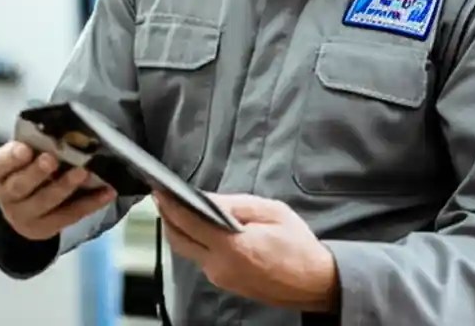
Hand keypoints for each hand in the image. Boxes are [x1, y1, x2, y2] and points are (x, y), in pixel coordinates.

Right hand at [0, 141, 115, 241]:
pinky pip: (69, 216)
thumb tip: (65, 133)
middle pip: (20, 186)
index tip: (26, 148)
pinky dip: (90, 203)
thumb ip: (38, 144)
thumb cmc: (30, 167)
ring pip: (45, 202)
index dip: (11, 158)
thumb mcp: (27, 153)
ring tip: (83, 172)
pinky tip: (107, 191)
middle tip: (53, 159)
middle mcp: (7, 196)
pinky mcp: (45, 228)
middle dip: (38, 172)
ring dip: (65, 186)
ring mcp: (24, 216)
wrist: (27, 204)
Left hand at [154, 191, 338, 312]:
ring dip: (179, 230)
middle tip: (161, 198)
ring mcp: (220, 278)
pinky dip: (195, 241)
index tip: (159, 190)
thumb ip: (236, 205)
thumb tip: (207, 199)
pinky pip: (201, 259)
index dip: (170, 205)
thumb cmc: (298, 247)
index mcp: (232, 247)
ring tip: (176, 209)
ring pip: (187, 251)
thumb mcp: (272, 212)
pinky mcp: (225, 283)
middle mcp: (219, 266)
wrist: (314, 283)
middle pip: (178, 240)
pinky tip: (199, 228)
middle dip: (166, 217)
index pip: (188, 222)